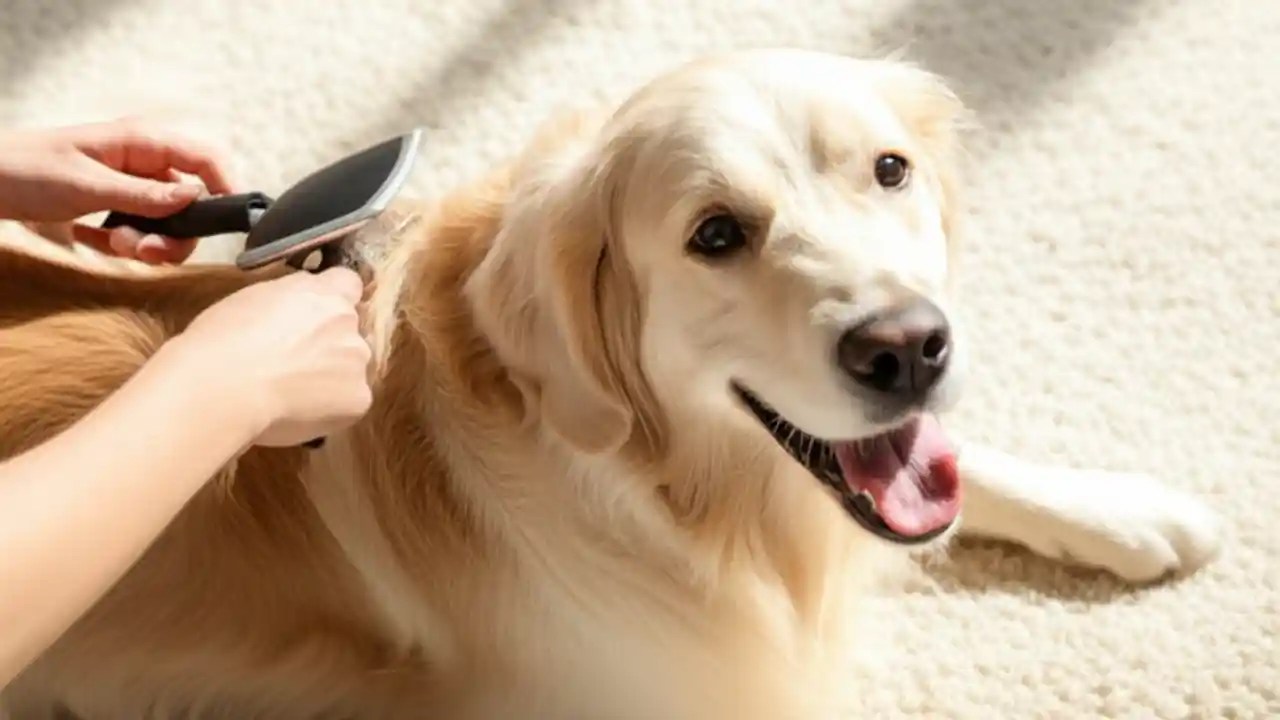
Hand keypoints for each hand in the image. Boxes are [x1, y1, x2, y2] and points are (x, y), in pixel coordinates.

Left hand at [0, 116, 235, 263]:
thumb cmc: (23, 170)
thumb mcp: (87, 185)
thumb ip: (144, 195)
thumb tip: (195, 199)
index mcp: (140, 142)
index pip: (205, 157)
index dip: (226, 186)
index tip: (228, 221)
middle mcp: (141, 162)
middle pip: (191, 202)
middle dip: (175, 234)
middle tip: (144, 252)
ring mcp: (128, 184)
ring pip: (167, 222)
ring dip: (147, 243)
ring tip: (112, 245)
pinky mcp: (113, 204)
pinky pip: (138, 230)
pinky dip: (120, 244)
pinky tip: (89, 239)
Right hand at [166, 268, 373, 446]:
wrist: (224, 385)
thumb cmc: (222, 340)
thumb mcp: (254, 298)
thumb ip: (289, 299)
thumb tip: (297, 308)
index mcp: (322, 293)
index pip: (349, 283)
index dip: (334, 299)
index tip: (316, 314)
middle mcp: (347, 321)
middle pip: (349, 330)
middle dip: (329, 343)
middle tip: (293, 363)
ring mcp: (357, 359)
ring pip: (351, 367)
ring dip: (332, 376)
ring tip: (291, 393)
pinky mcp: (359, 397)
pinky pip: (351, 401)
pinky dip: (331, 408)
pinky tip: (299, 411)